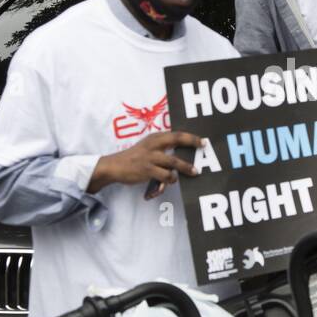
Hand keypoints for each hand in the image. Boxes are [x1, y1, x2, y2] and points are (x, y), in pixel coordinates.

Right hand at [88, 131, 202, 196]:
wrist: (114, 166)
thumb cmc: (133, 158)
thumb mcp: (147, 147)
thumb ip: (161, 148)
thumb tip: (180, 155)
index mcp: (154, 138)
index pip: (175, 134)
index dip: (190, 137)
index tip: (202, 141)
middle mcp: (153, 144)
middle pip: (176, 139)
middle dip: (191, 142)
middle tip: (203, 147)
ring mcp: (150, 157)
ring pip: (174, 162)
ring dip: (186, 168)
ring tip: (194, 172)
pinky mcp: (147, 170)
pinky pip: (165, 176)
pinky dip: (170, 180)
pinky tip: (168, 182)